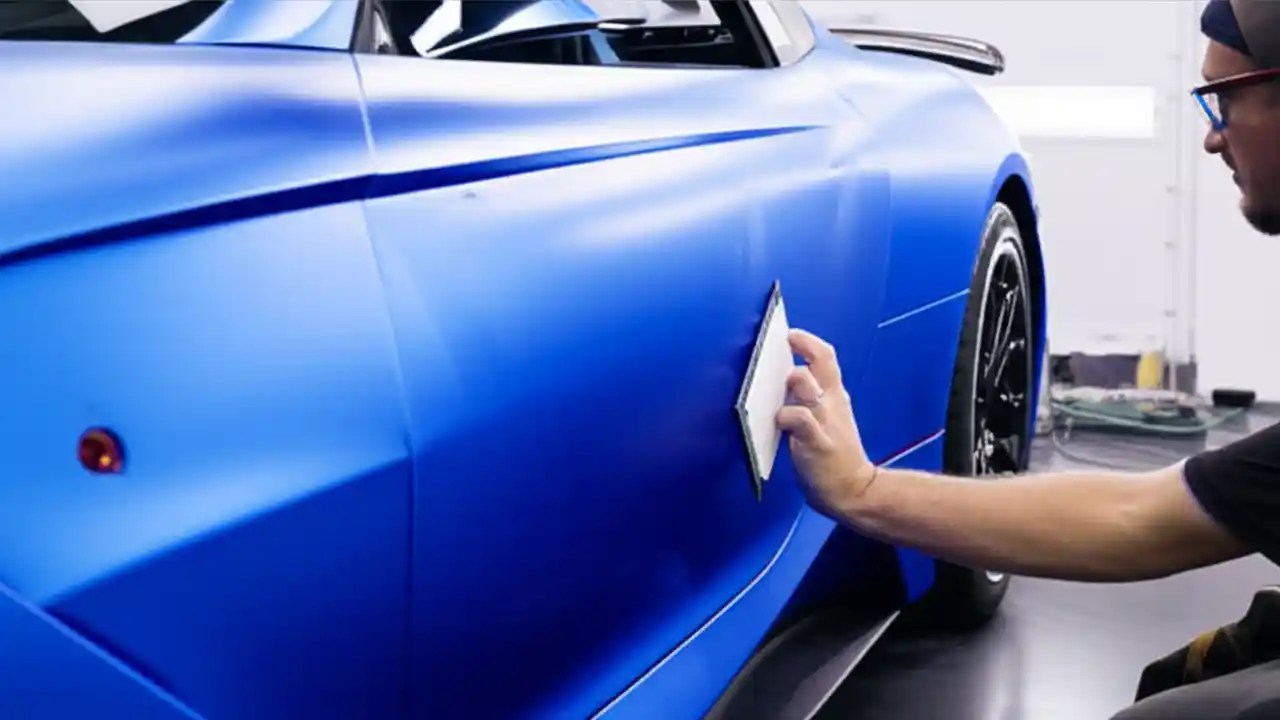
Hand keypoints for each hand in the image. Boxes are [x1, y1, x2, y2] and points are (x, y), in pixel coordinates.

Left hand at [776, 329, 876, 518]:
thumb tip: (782, 382)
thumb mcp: (828, 419)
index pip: (826, 357)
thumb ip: (809, 399)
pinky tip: (779, 421)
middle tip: (778, 348)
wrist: (854, 491)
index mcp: (835, 396)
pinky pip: (801, 419)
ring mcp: (826, 421)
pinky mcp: (819, 442)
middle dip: (801, 349)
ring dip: (793, 382)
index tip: (790, 335)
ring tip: (778, 390)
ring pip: (807, 386)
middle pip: (821, 363)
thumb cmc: (834, 455)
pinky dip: (786, 415)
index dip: (808, 342)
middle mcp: (832, 403)